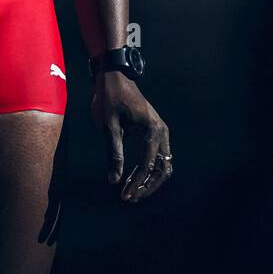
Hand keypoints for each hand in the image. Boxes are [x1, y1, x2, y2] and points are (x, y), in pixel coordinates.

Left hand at [91, 71, 172, 201]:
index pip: (148, 165)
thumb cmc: (110, 97)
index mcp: (152, 129)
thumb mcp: (109, 125)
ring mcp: (160, 131)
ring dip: (149, 180)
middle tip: (130, 198)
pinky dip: (148, 170)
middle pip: (162, 169)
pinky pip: (157, 156)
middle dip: (147, 186)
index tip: (124, 196)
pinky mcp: (154, 131)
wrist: (115, 75)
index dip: (136, 183)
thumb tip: (114, 179)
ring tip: (132, 192)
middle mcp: (161, 131)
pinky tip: (133, 178)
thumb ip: (114, 152)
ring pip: (163, 164)